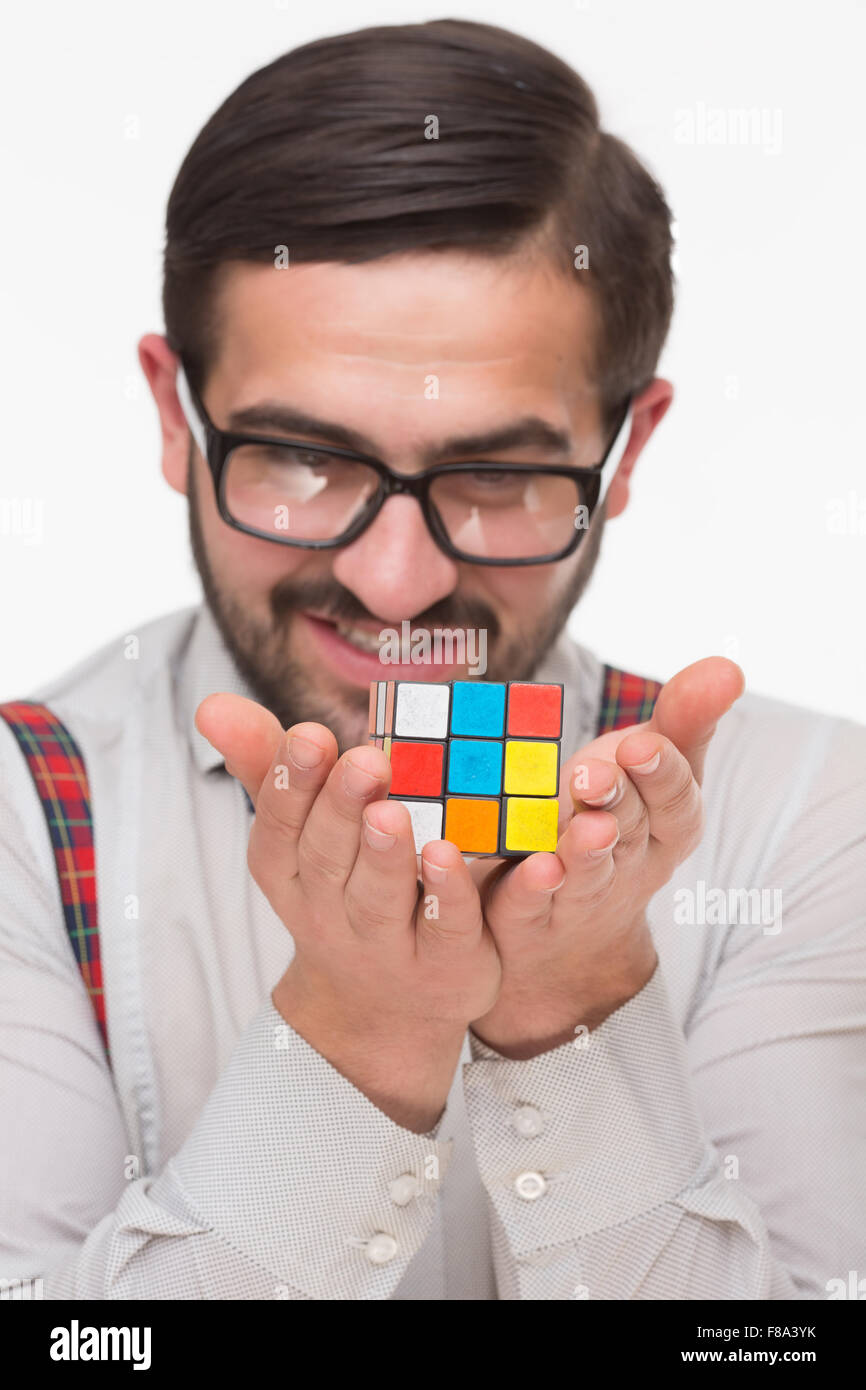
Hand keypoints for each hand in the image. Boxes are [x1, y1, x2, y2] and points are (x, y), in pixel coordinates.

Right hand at [195, 694, 499, 1130]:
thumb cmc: (340, 889)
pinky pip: (448, 928)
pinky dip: (452, 893)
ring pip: (382, 899)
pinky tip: (454, 856)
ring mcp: (388, 943)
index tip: (309, 736)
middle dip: (342, 809)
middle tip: (365, 760)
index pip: (281, 829)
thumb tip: (211, 705)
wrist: (382, 1007)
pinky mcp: (445, 962)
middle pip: (329, 860)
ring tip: (392, 813)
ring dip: (387, 857)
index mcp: (292, 873)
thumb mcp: (300, 831)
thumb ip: (268, 766)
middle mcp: (332, 912)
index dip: (292, 785)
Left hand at [470, 657, 745, 1058]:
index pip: (675, 799)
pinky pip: (527, 906)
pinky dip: (529, 889)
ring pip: (586, 874)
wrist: (576, 928)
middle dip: (615, 800)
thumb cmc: (623, 820)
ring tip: (581, 828)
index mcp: (666, 826)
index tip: (641, 745)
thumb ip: (683, 719)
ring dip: (583, 852)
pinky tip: (530, 869)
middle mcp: (629, 863)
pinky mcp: (528, 918)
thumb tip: (729, 667)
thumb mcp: (653, 768)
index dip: (661, 773)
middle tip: (594, 775)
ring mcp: (579, 895)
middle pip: (628, 831)